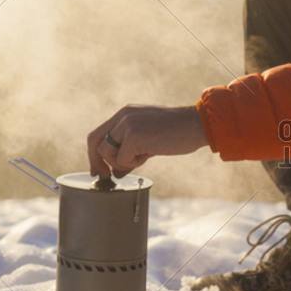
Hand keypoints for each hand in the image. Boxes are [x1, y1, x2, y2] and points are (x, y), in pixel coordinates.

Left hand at [87, 104, 208, 179]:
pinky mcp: (134, 136)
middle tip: (106, 176)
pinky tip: (148, 155)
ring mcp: (127, 125)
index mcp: (125, 113)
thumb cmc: (177, 133)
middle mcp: (123, 116)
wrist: (197, 125)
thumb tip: (115, 171)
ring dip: (119, 163)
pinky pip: (121, 159)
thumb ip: (130, 150)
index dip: (94, 154)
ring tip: (140, 159)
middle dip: (96, 162)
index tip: (100, 170)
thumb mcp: (149, 139)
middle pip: (94, 140)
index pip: (98, 133)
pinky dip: (132, 164)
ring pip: (105, 152)